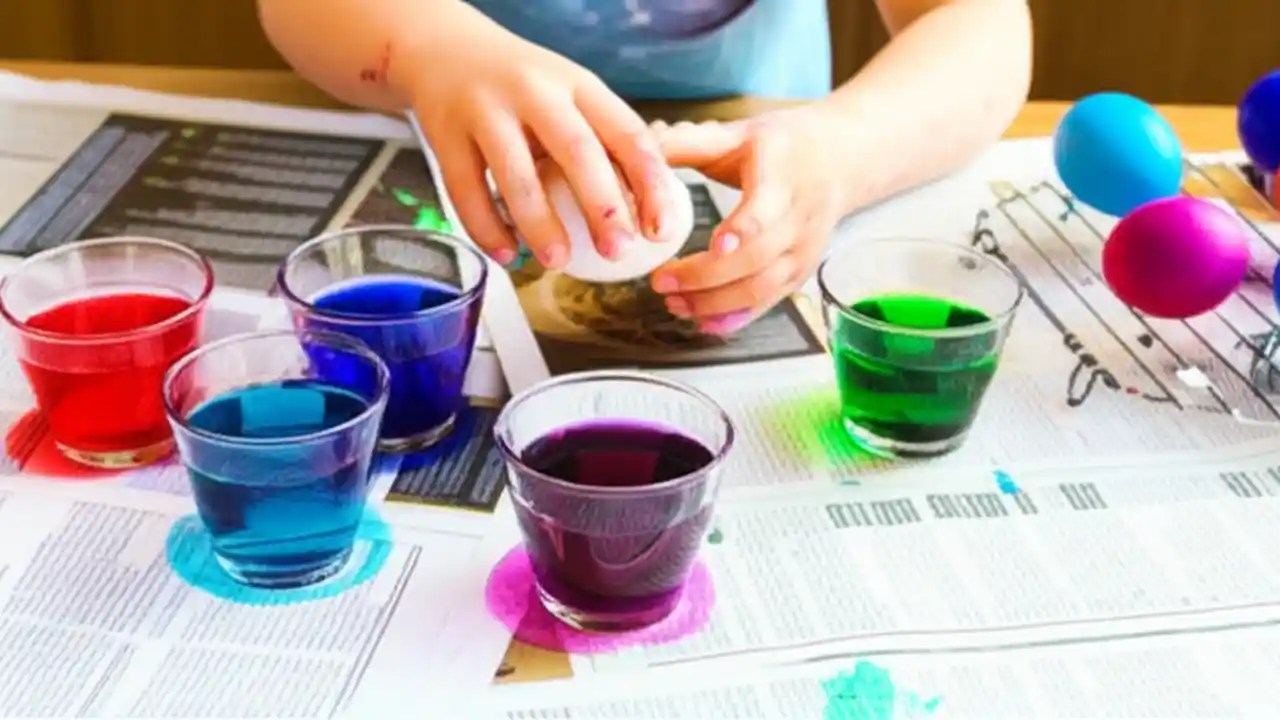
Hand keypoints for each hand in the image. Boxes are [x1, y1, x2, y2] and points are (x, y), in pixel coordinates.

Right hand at [404, 29, 670, 268]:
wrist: (444, 50)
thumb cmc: (523, 88)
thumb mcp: (570, 95)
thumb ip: (603, 141)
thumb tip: (649, 210)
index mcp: (580, 86)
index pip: (627, 133)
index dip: (649, 184)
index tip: (660, 229)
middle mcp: (536, 93)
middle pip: (577, 151)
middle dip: (602, 207)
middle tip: (618, 251)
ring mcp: (487, 112)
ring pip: (517, 176)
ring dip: (540, 225)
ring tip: (558, 261)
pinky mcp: (445, 135)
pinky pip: (466, 190)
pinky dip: (487, 228)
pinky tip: (507, 254)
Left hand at [649, 107, 847, 334]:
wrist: (836, 162)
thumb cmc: (780, 147)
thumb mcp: (737, 134)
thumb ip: (688, 142)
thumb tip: (642, 141)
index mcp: (782, 177)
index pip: (767, 208)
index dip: (744, 228)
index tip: (716, 245)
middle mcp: (800, 219)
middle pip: (757, 258)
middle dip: (706, 276)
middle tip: (661, 281)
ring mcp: (802, 251)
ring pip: (761, 288)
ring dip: (715, 303)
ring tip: (674, 303)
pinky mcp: (799, 274)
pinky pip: (768, 303)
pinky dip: (735, 318)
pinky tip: (703, 322)